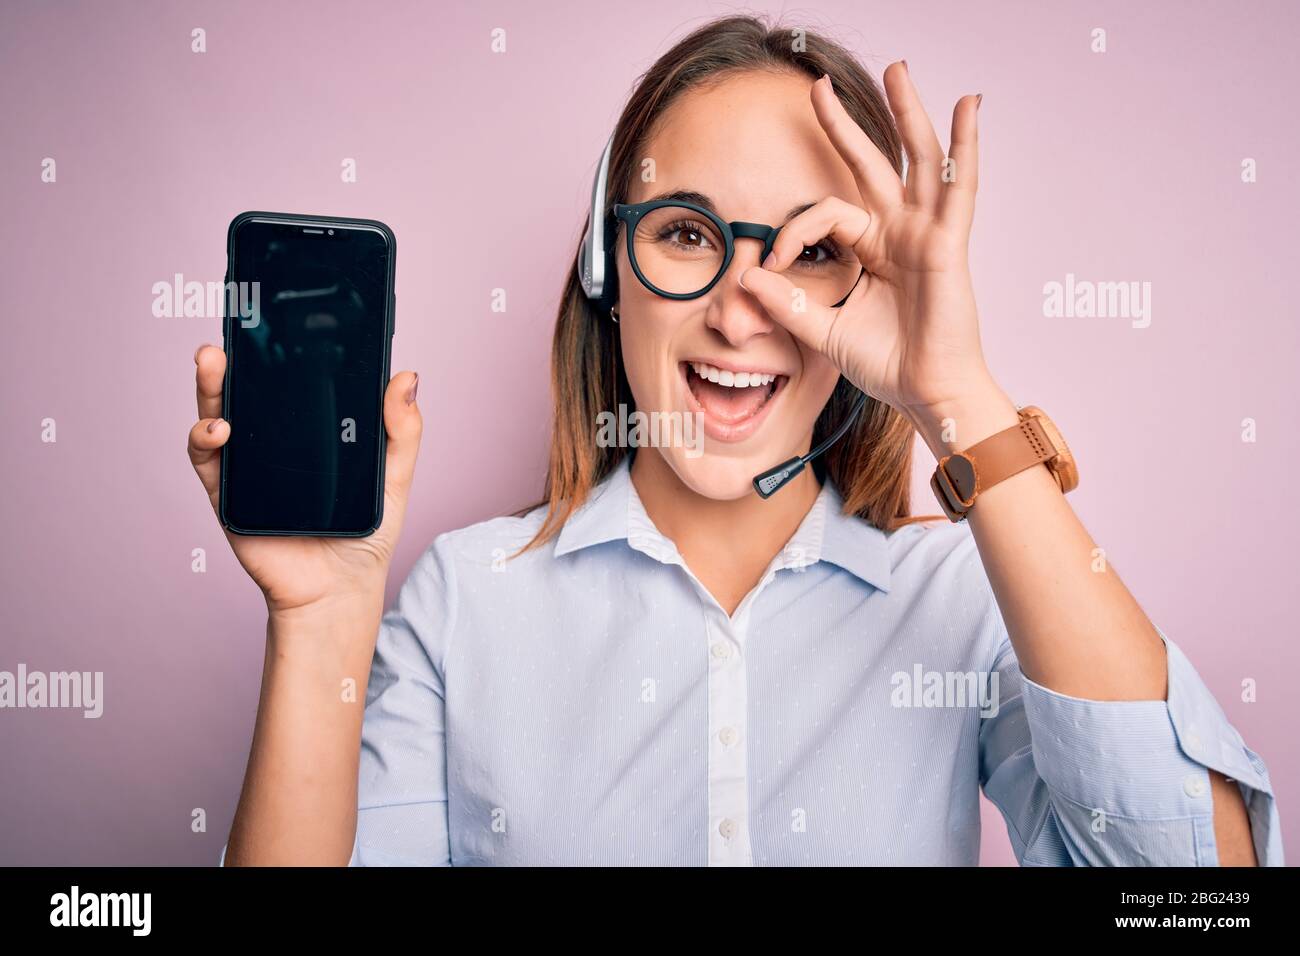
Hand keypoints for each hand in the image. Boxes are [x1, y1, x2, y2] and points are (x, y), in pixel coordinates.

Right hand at [186, 344, 422, 614]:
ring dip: (209, 386)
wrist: (339, 590)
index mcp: (309, 432)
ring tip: (213, 361)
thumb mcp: (394, 476)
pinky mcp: (228, 495)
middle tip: (233, 330)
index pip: (290, 382)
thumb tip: (407, 375)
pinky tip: (219, 429)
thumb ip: (402, 430)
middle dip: (235, 358)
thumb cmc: (365, 534)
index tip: (276, 313)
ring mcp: (247, 466)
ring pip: (218, 414)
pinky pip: (207, 460)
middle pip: (247, 390)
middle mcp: (273, 443)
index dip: (279, 348)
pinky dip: (205, 439)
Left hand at [741, 64, 1015, 452]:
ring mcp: (925, 233)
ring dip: (907, 113)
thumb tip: (745, 276)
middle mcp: (899, 233)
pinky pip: (959, 186)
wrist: (926, 392)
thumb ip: (786, 304)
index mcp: (872, 249)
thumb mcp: (824, 331)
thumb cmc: (887, 364)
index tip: (774, 261)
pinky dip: (965, 145)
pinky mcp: (947, 242)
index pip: (826, 213)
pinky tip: (969, 107)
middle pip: (871, 165)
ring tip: (897, 69)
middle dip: (845, 126)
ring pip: (917, 160)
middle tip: (818, 87)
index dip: (794, 229)